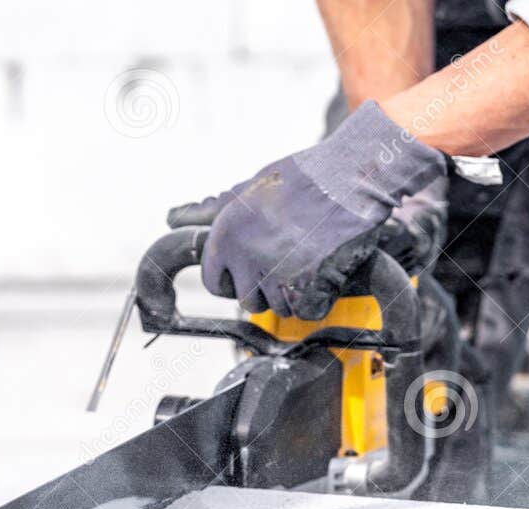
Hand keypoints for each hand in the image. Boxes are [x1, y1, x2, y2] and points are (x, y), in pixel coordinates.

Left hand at [167, 101, 444, 319]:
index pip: (215, 282)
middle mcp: (247, 257)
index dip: (234, 278)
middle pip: (247, 300)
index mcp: (226, 234)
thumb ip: (219, 209)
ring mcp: (278, 274)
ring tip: (308, 263)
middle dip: (264, 288)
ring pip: (278, 308)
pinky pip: (307, 311)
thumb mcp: (254, 185)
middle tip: (287, 263)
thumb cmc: (305, 176)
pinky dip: (317, 300)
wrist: (351, 176)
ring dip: (293, 294)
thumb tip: (177, 215)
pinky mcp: (310, 286)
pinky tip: (324, 274)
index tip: (252, 269)